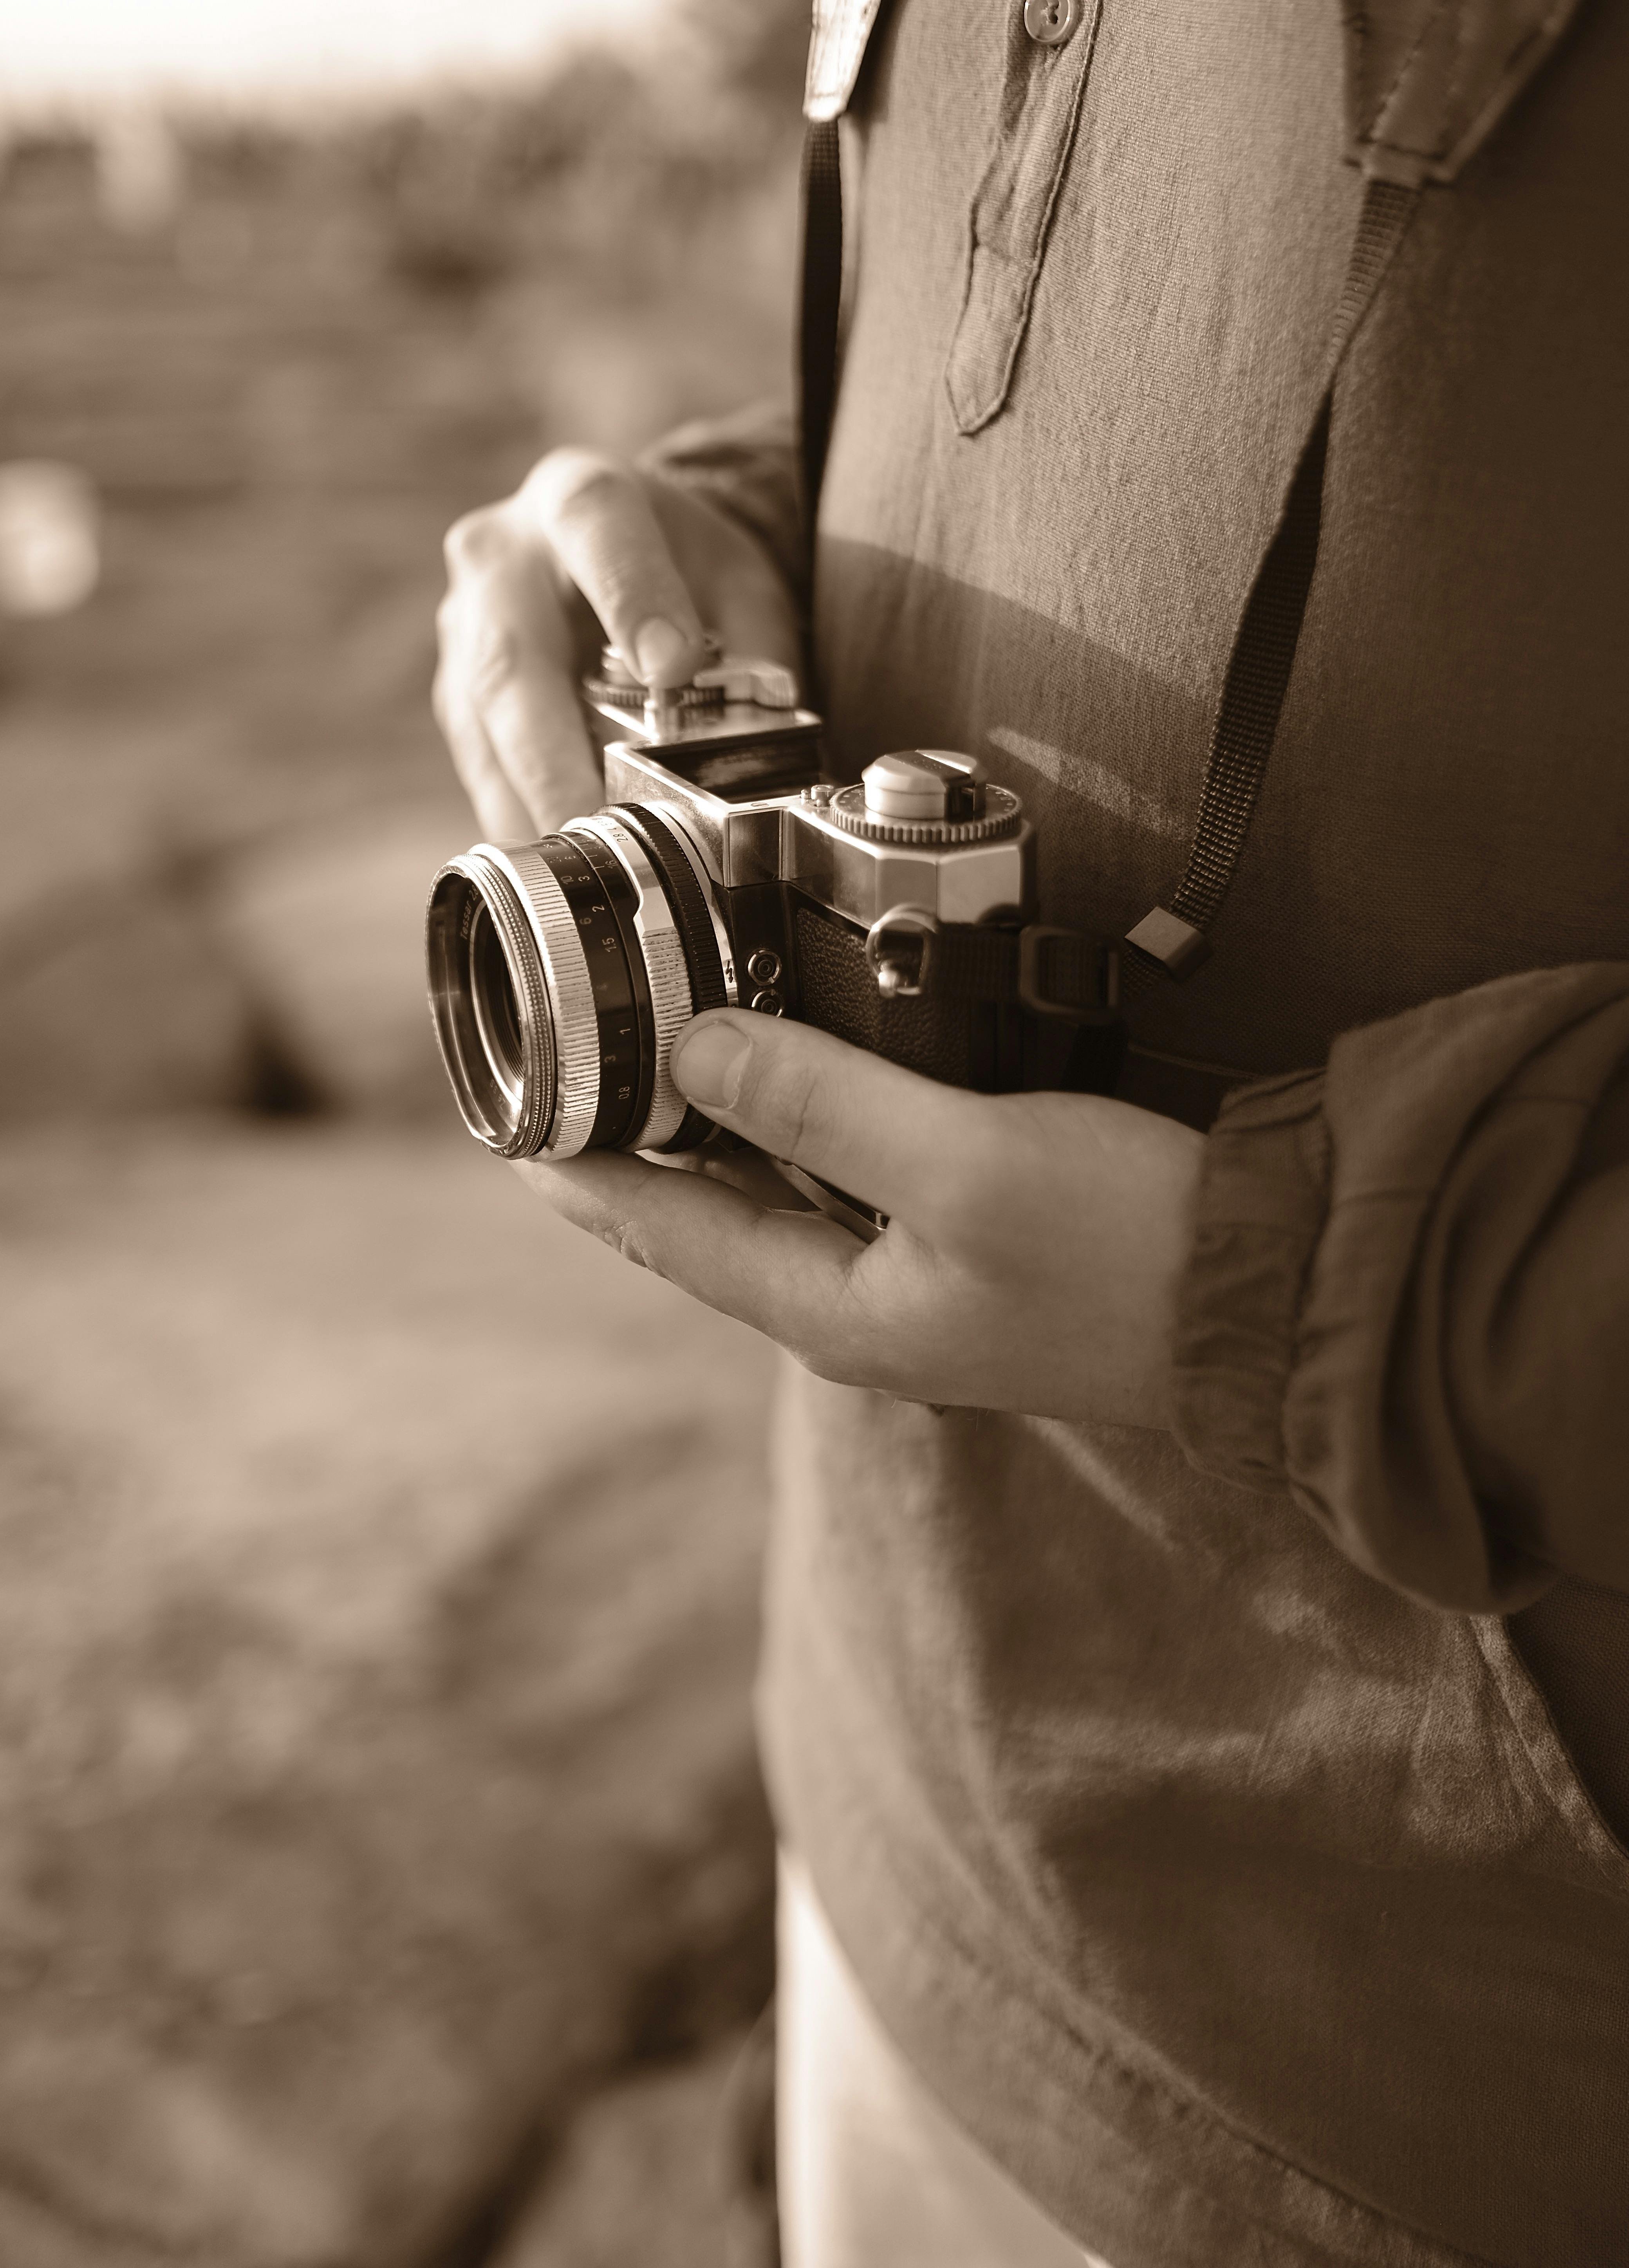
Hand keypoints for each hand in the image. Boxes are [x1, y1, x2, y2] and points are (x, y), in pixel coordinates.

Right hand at [434, 450, 802, 840]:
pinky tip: (562, 846)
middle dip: (555, 756)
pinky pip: (479, 763)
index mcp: (580, 499)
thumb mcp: (737, 580)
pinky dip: (520, 811)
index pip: (598, 535)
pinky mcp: (456, 690)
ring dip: (531, 800)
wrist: (614, 547)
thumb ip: (752, 648)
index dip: (633, 601)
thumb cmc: (679, 565)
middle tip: (599, 823)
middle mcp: (502, 557)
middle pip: (511, 659)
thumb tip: (755, 745)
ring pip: (482, 727)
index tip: (673, 667)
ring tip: (587, 855)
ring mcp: (465, 627)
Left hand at [517, 1012, 1205, 1430]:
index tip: (509, 1112)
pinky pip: (851, 1188)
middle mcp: (863, 1311)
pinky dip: (805, 1130)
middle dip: (637, 1150)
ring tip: (658, 1059)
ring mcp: (922, 1289)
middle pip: (711, 1221)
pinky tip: (802, 1077)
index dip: (581, 1170)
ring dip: (716, 1136)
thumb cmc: (1124, 1244)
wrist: (1276, 1301)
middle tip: (573, 1068)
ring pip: (780, 1202)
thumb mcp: (960, 1161)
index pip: (665, 1232)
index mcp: (835, 1309)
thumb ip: (822, 1101)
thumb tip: (693, 1049)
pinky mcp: (976, 1253)